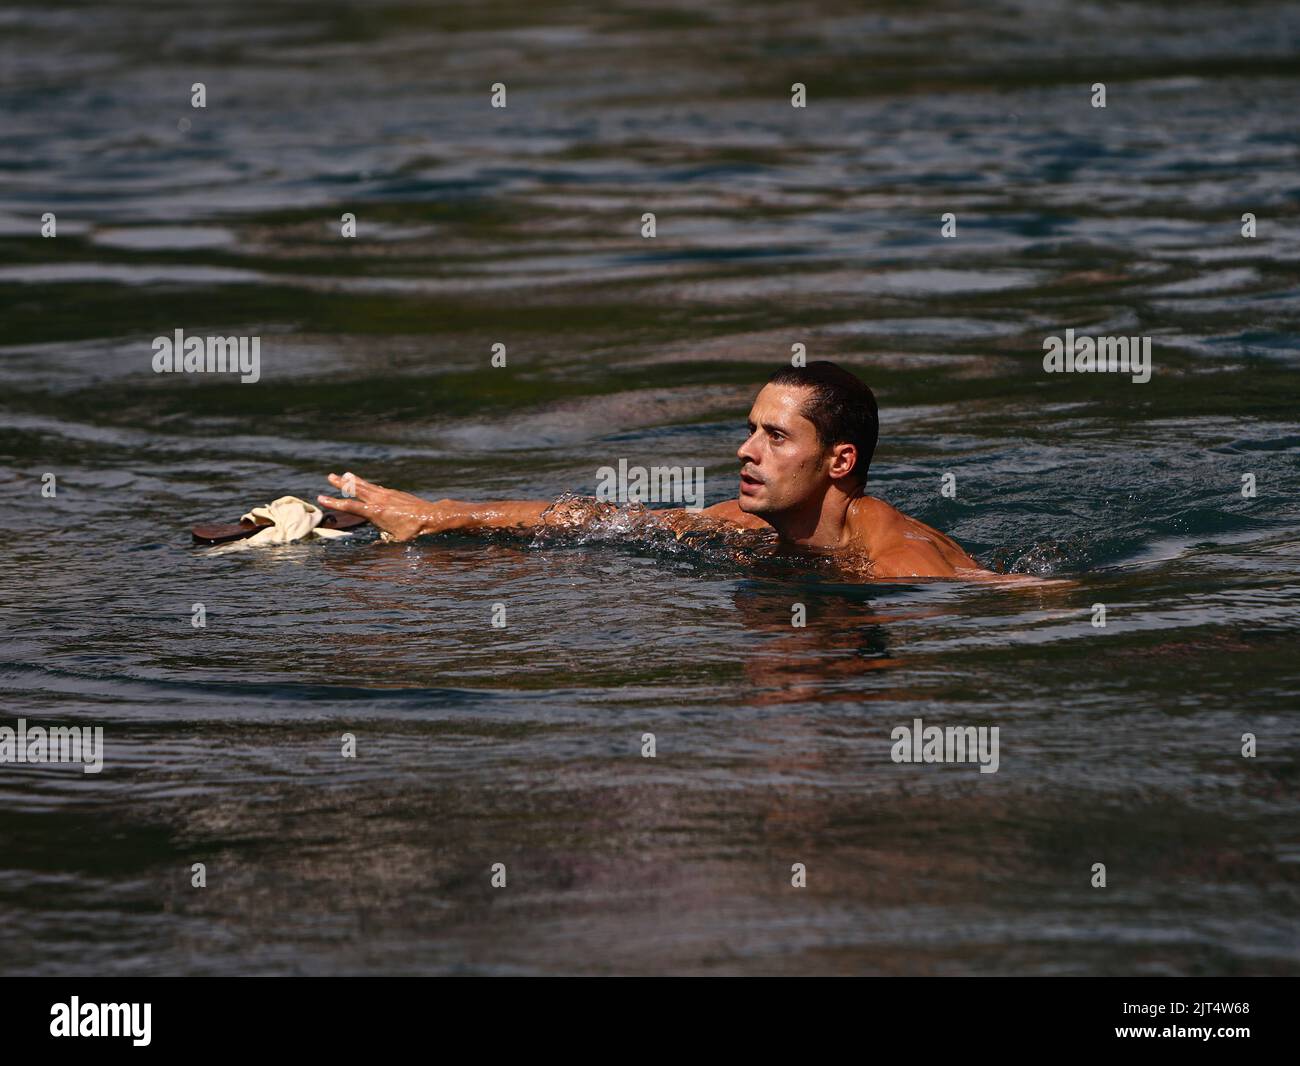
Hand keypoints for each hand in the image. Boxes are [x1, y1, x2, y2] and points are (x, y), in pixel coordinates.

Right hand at [317, 472, 433, 542]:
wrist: (431, 516)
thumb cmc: (414, 531)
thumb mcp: (395, 540)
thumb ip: (381, 542)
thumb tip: (373, 547)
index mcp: (376, 513)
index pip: (350, 506)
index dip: (335, 502)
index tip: (321, 497)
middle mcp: (379, 500)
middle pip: (356, 490)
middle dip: (342, 484)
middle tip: (329, 477)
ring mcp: (387, 494)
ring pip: (366, 485)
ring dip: (354, 480)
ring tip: (344, 474)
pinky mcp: (394, 493)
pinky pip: (377, 487)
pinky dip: (368, 484)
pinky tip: (365, 483)